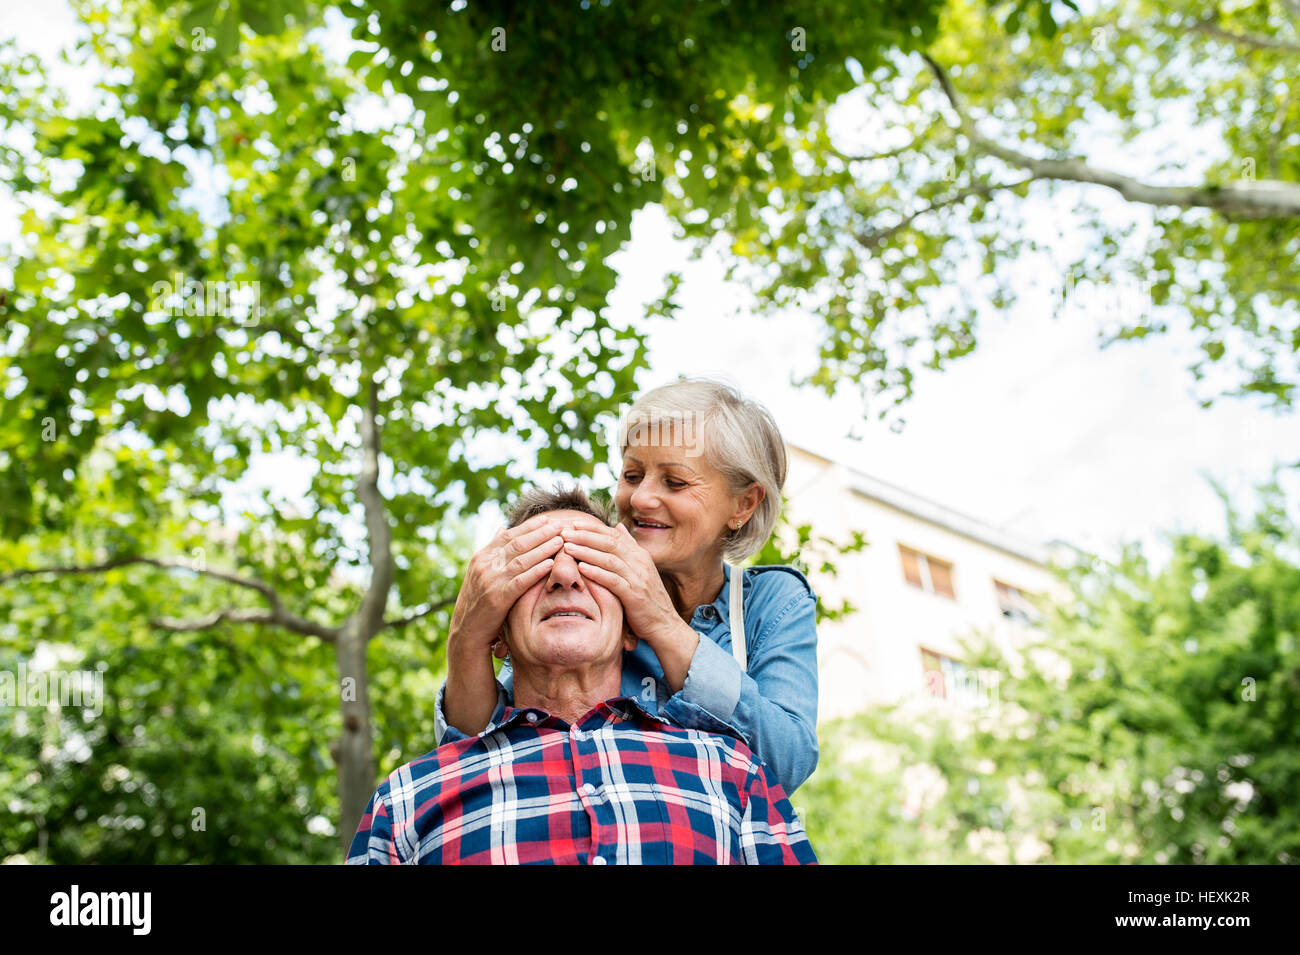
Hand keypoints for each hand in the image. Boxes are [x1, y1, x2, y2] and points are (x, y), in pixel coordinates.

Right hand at [447, 513, 566, 658]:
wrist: (467, 631)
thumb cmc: (478, 601)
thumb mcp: (481, 572)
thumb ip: (493, 551)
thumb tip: (503, 529)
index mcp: (482, 557)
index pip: (509, 535)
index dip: (529, 527)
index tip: (546, 519)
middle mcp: (485, 565)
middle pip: (518, 544)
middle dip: (541, 533)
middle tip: (560, 525)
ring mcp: (491, 580)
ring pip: (521, 559)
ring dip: (543, 548)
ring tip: (560, 540)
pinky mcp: (498, 597)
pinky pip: (521, 580)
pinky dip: (537, 570)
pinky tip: (551, 564)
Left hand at [557, 519, 684, 648]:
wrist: (664, 624)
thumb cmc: (647, 598)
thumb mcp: (640, 569)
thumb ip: (629, 548)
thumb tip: (618, 527)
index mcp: (639, 554)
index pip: (613, 535)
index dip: (592, 527)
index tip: (572, 523)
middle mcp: (640, 562)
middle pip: (610, 543)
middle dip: (585, 536)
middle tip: (564, 532)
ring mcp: (638, 578)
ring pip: (610, 559)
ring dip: (586, 552)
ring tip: (567, 547)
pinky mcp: (635, 595)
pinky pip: (613, 580)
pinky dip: (597, 573)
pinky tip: (581, 568)